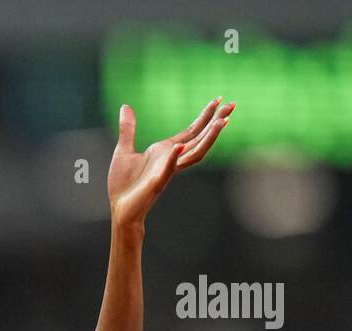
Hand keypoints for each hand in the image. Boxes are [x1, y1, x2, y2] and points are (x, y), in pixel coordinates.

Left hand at [108, 98, 234, 226]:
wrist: (119, 209)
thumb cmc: (123, 184)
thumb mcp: (123, 151)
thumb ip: (128, 129)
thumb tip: (125, 107)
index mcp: (165, 151)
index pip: (191, 132)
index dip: (205, 116)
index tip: (219, 100)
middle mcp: (171, 160)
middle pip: (199, 139)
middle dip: (216, 123)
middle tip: (232, 105)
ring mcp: (166, 171)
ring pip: (193, 154)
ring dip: (207, 139)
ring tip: (221, 122)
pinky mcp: (156, 183)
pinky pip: (167, 169)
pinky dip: (173, 158)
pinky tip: (180, 146)